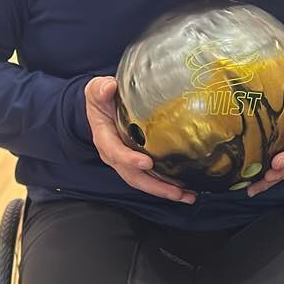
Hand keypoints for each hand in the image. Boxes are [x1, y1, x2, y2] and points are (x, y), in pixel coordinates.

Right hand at [84, 76, 195, 203]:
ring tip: (187, 196)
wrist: (101, 107)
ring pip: (145, 181)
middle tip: (177, 192)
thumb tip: (109, 87)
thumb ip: (101, 89)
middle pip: (134, 176)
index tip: (146, 163)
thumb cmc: (101, 99)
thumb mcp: (97, 91)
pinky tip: (185, 189)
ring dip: (165, 191)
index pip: (116, 152)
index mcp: (105, 139)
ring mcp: (127, 161)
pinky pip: (152, 177)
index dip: (129, 160)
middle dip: (155, 186)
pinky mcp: (138, 161)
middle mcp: (116, 155)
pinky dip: (167, 185)